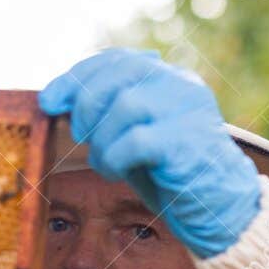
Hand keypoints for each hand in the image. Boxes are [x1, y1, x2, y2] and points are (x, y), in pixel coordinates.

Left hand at [39, 48, 260, 258]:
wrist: (220, 208)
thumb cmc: (170, 173)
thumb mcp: (134, 135)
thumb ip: (108, 113)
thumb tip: (56, 100)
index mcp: (170, 79)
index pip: (118, 60)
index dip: (77, 77)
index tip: (49, 100)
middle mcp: (182, 86)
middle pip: (119, 74)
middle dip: (86, 105)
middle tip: (82, 136)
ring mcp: (187, 112)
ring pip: (125, 104)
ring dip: (101, 137)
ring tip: (105, 161)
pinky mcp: (186, 143)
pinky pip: (135, 140)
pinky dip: (114, 158)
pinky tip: (117, 172)